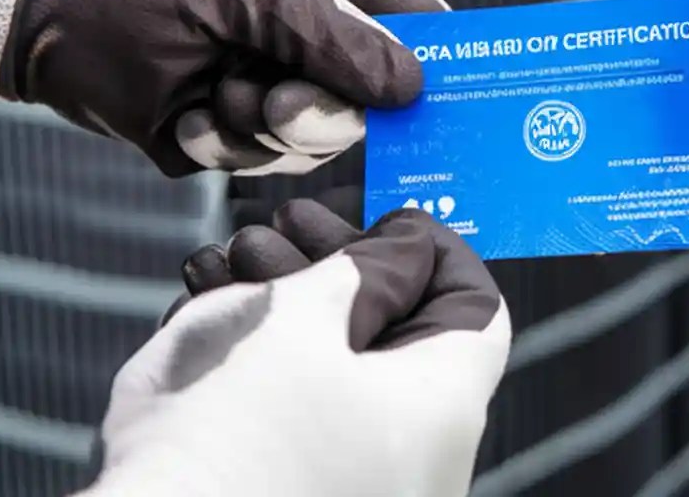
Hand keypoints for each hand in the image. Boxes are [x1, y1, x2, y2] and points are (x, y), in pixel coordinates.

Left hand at [0, 0, 440, 176]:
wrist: (32, 17)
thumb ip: (333, 33)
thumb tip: (412, 86)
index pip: (403, 5)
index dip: (433, 48)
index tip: (450, 92)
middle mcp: (303, 25)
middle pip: (370, 89)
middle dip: (325, 106)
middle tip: (280, 105)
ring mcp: (270, 75)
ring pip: (321, 133)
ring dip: (264, 128)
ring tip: (212, 100)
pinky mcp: (234, 123)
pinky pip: (266, 156)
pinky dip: (224, 144)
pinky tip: (185, 118)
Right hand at [79, 200, 509, 496]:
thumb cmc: (224, 439)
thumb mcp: (295, 322)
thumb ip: (363, 270)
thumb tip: (407, 250)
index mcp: (444, 411)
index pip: (477, 311)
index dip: (436, 253)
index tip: (387, 219)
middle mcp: (422, 463)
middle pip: (403, 338)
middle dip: (341, 270)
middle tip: (282, 226)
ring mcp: (365, 492)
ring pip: (343, 376)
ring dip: (292, 310)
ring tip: (229, 262)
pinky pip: (308, 424)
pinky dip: (272, 368)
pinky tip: (211, 319)